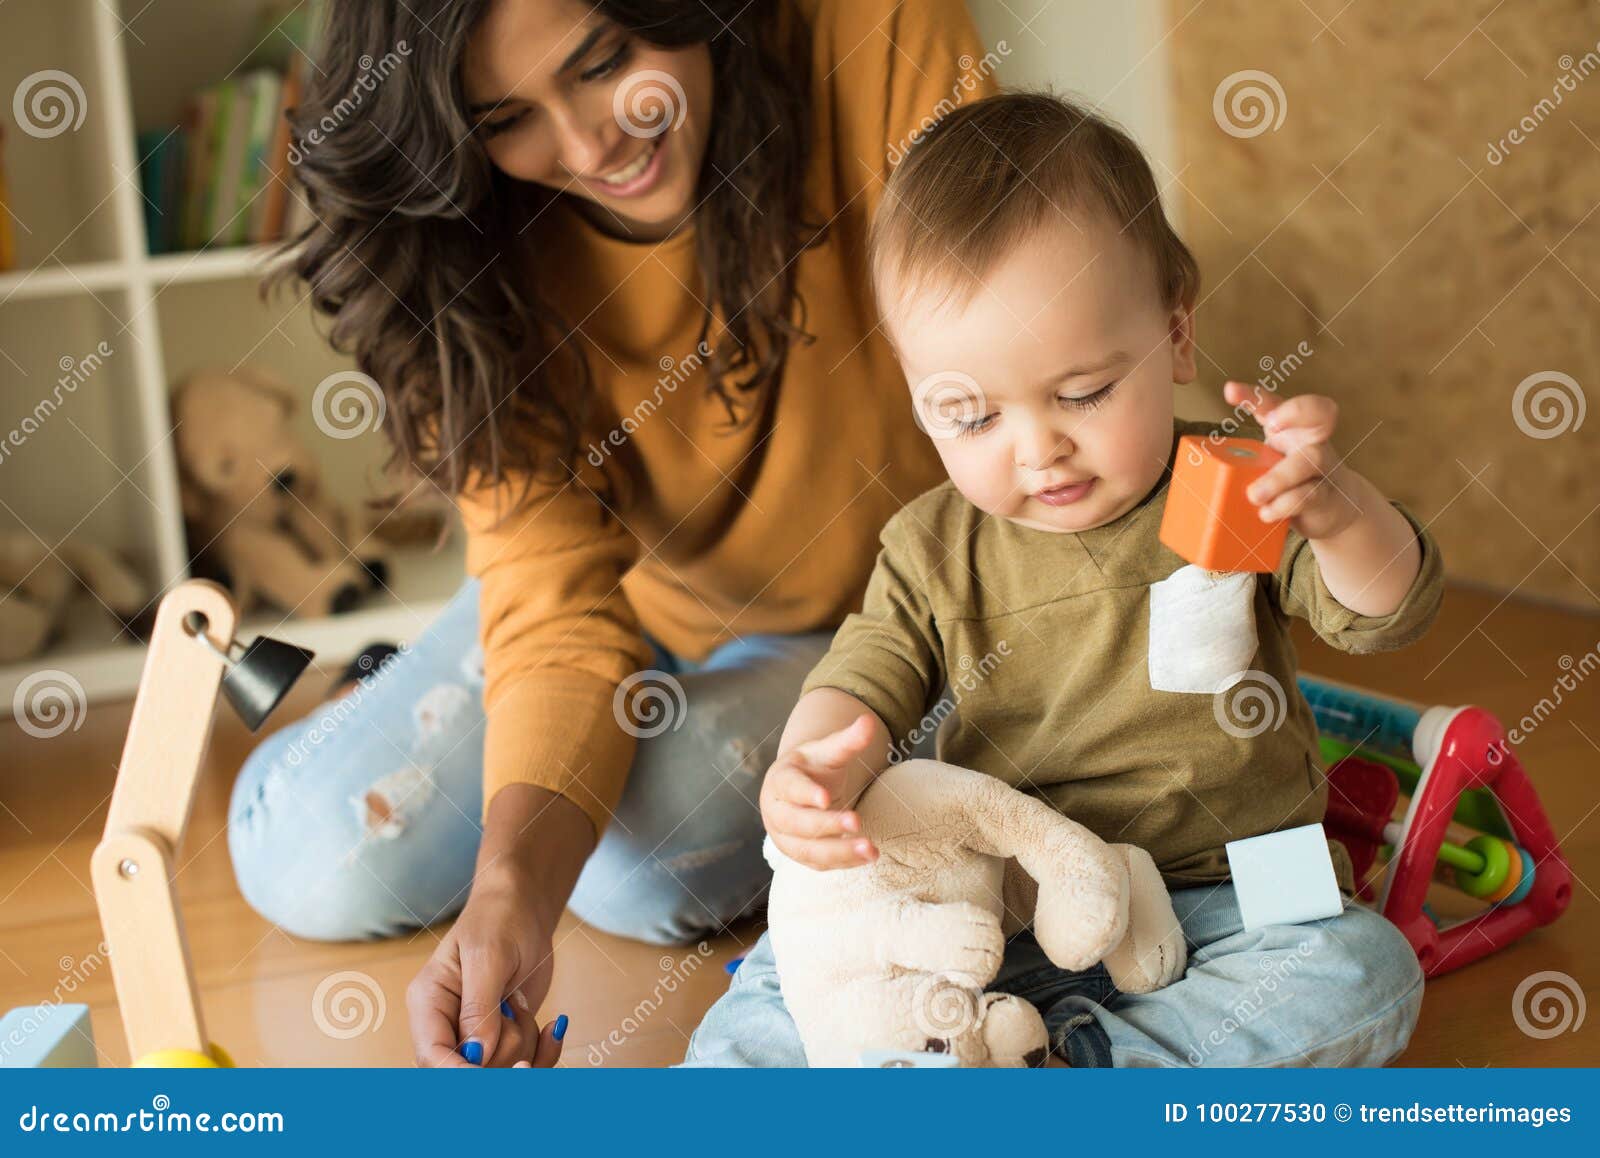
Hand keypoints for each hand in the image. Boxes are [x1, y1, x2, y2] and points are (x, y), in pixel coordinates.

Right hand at [406, 867, 566, 1067]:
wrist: (524, 910)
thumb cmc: (499, 920)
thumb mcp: (489, 957)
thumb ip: (480, 1007)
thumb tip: (476, 1055)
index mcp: (429, 1002)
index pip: (431, 1055)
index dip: (459, 1074)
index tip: (492, 1072)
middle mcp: (447, 1025)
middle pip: (469, 1070)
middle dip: (503, 1050)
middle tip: (516, 1009)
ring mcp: (478, 1035)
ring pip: (501, 1070)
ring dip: (525, 1044)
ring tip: (522, 1002)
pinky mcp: (505, 1038)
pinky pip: (526, 1066)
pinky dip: (545, 1053)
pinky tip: (553, 1026)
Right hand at [760, 713, 880, 869]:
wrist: (801, 790)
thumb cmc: (813, 768)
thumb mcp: (827, 751)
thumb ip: (848, 740)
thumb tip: (868, 721)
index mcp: (780, 780)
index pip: (790, 787)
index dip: (806, 793)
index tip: (827, 798)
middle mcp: (777, 812)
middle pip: (796, 822)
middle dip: (826, 825)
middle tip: (856, 821)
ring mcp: (786, 837)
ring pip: (807, 850)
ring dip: (839, 851)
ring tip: (870, 849)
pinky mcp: (800, 854)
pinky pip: (820, 863)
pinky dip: (844, 862)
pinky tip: (867, 856)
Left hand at [1223, 381, 1361, 540]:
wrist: (1333, 509)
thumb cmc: (1290, 480)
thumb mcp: (1267, 467)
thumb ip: (1241, 465)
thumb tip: (1192, 477)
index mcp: (1290, 429)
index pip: (1274, 403)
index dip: (1254, 395)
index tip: (1230, 391)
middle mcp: (1311, 441)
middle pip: (1320, 414)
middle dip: (1295, 412)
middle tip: (1272, 426)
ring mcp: (1324, 467)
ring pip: (1310, 460)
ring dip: (1280, 477)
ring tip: (1254, 495)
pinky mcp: (1327, 496)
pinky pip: (1311, 495)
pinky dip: (1286, 504)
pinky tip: (1266, 513)